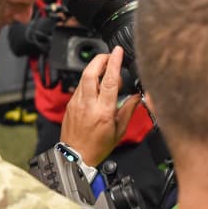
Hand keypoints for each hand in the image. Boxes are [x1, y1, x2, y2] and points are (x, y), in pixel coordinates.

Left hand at [59, 47, 139, 166]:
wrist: (75, 157)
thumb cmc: (97, 147)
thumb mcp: (119, 131)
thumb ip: (128, 110)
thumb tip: (136, 96)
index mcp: (103, 111)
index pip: (109, 80)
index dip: (114, 63)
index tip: (117, 51)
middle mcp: (88, 104)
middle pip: (90, 73)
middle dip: (100, 59)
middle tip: (109, 56)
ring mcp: (77, 103)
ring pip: (83, 78)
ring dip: (94, 69)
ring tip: (106, 70)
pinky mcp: (70, 104)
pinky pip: (80, 87)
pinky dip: (89, 81)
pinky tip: (96, 86)